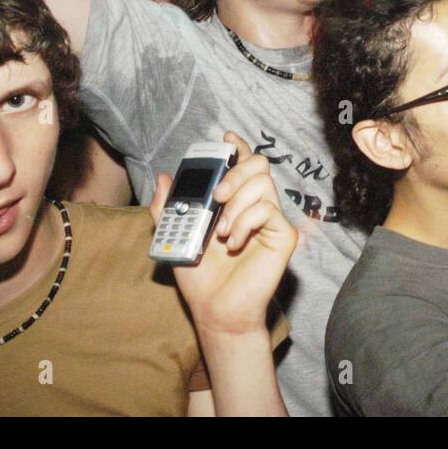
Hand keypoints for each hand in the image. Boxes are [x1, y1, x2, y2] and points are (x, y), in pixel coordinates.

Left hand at [151, 132, 297, 335]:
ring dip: (237, 204)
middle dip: (235, 172)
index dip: (237, 147)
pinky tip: (234, 242)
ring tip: (220, 232)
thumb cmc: (200, 277)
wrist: (215, 310)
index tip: (226, 138)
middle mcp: (255, 205)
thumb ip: (168, 208)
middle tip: (217, 196)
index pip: (241, 165)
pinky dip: (246, 222)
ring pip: (263, 184)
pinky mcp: (283, 234)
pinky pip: (268, 210)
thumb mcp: (175, 237)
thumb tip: (163, 177)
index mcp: (233, 201)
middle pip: (259, 165)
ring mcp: (271, 219)